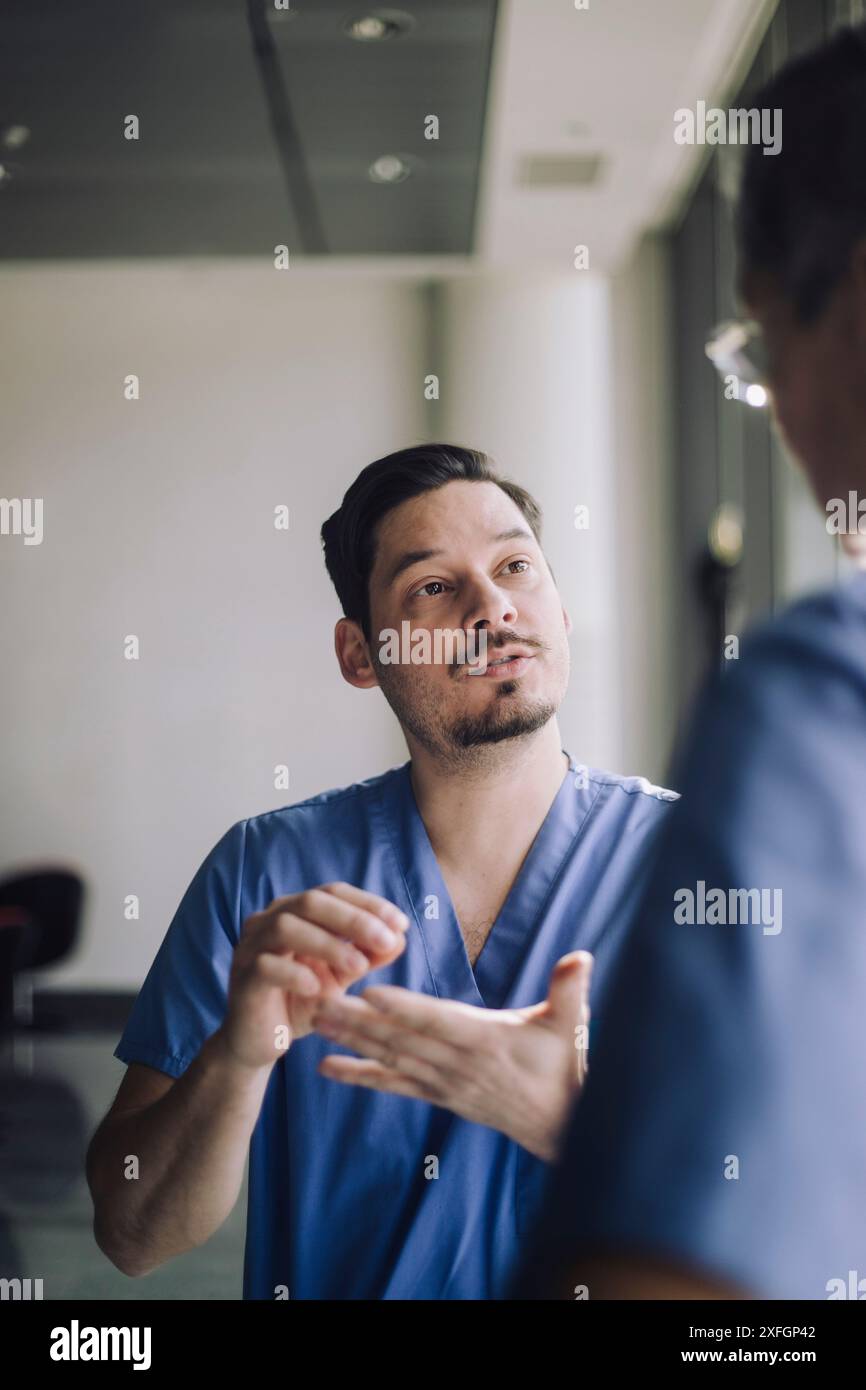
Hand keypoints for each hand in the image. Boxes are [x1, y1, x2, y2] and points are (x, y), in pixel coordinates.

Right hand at [218, 883, 408, 1070]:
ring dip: (328, 944)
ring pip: (286, 927)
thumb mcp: (341, 976)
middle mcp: (269, 920)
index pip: (333, 893)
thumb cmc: (302, 1000)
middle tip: (386, 940)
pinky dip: (294, 972)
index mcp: (295, 911)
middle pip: (311, 901)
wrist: (261, 1041)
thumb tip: (400, 937)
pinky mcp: (242, 977)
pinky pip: (265, 966)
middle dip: (353, 919)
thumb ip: (368, 955)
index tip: (400, 923)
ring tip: (358, 967)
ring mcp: (251, 946)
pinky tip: (317, 988)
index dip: (367, 903)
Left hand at [311, 950, 592, 1160]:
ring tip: (317, 1022)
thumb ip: (570, 990)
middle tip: (320, 1000)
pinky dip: (359, 1075)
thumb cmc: (565, 1066)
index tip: (369, 992)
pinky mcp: (438, 1095)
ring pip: (390, 1059)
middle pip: (401, 1039)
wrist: (562, 1124)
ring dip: (351, 1042)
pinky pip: (392, 1085)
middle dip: (358, 1021)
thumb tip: (581, 958)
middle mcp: (457, 1064)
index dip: (403, 1007)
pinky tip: (328, 1069)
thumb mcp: (572, 1025)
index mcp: (484, 1040)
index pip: (437, 1021)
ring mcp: (444, 1082)